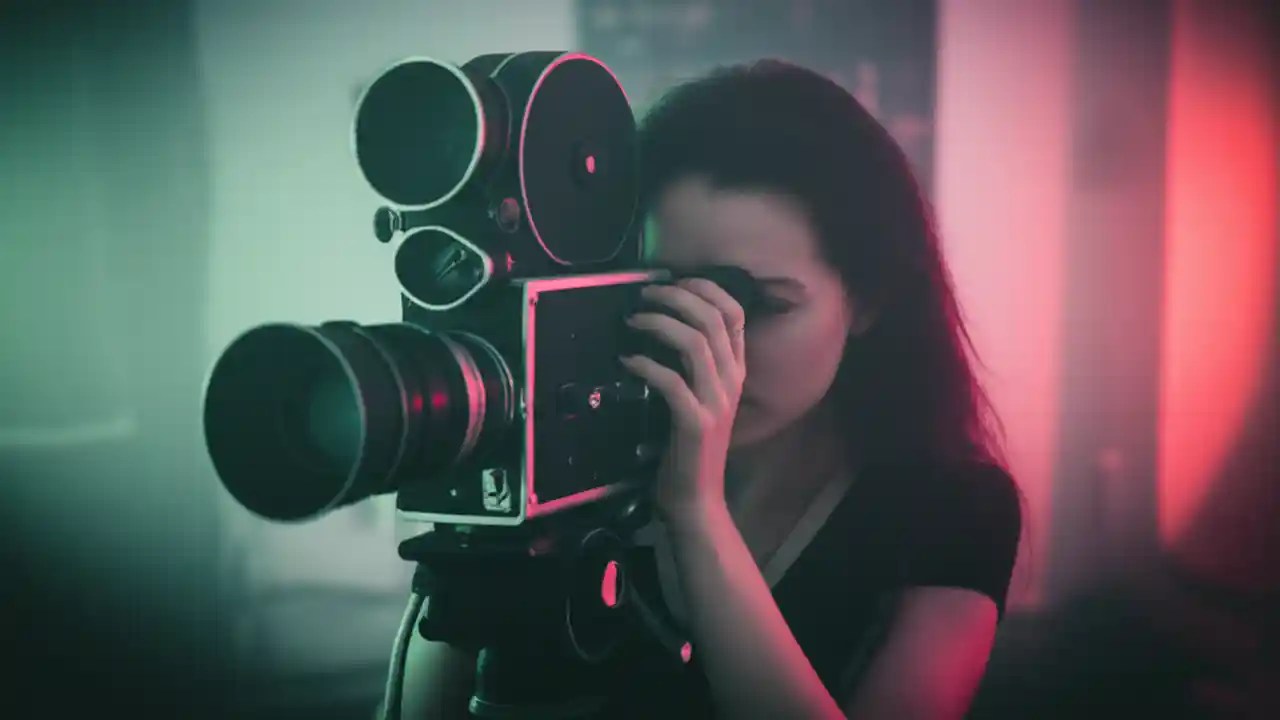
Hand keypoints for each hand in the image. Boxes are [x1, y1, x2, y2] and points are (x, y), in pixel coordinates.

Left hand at [619, 278, 746, 527]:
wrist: (696, 499)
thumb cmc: (689, 447)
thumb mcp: (702, 399)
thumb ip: (695, 367)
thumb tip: (665, 326)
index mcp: (737, 372)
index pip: (735, 314)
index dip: (707, 288)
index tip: (677, 280)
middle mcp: (733, 381)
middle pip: (712, 319)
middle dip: (676, 296)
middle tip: (645, 293)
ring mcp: (716, 402)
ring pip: (695, 342)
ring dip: (659, 322)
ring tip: (634, 319)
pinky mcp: (695, 422)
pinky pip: (670, 380)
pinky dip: (645, 364)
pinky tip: (627, 360)